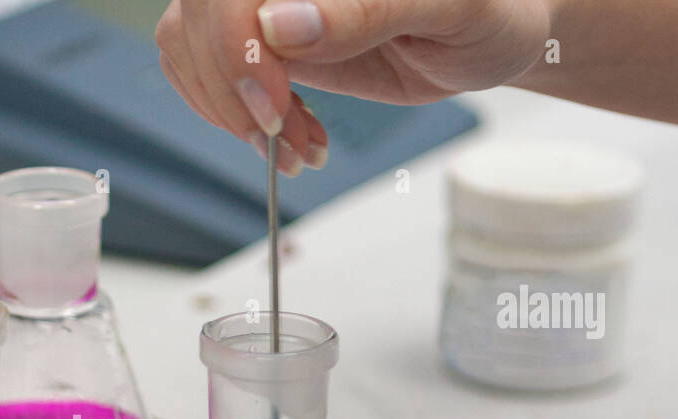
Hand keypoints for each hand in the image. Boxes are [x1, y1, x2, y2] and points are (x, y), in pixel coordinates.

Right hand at [156, 0, 551, 173]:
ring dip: (230, 113)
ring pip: (189, 46)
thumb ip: (366, 10)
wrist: (488, 34)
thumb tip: (281, 24)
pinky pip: (207, 72)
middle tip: (285, 140)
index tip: (271, 106)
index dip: (235, 47)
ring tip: (296, 146)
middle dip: (231, 92)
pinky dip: (236, 118)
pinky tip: (291, 135)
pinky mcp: (263, 39)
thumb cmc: (488, 8)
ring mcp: (265, 4)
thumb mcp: (450, 7)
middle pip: (197, 17)